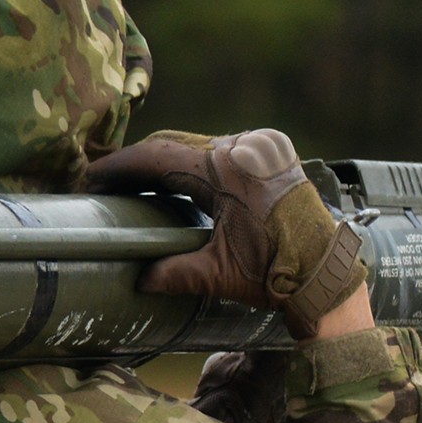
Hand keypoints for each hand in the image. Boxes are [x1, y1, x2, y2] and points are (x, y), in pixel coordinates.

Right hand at [86, 129, 366, 338]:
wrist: (327, 272)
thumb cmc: (276, 274)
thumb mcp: (218, 274)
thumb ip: (174, 273)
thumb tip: (139, 280)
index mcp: (225, 170)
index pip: (158, 157)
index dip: (121, 166)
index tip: (94, 176)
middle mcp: (244, 148)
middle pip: (175, 143)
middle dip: (139, 162)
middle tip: (107, 180)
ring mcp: (263, 145)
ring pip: (200, 142)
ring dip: (169, 159)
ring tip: (137, 181)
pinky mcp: (275, 151)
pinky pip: (225, 147)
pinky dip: (198, 159)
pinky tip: (181, 176)